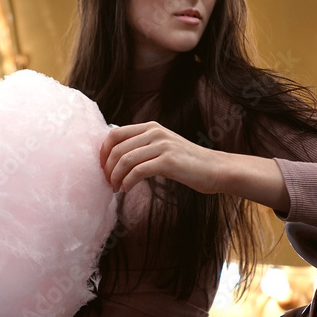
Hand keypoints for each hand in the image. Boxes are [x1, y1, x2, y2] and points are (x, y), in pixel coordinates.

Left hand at [100, 121, 221, 193]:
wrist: (215, 169)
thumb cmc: (188, 163)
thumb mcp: (163, 147)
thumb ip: (144, 146)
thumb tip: (116, 157)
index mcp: (151, 127)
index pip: (114, 133)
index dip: (102, 152)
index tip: (102, 168)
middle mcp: (155, 132)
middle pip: (116, 148)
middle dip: (107, 167)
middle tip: (107, 182)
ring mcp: (162, 145)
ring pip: (124, 160)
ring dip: (115, 177)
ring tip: (116, 188)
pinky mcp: (168, 161)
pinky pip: (137, 171)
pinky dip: (127, 182)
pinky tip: (127, 189)